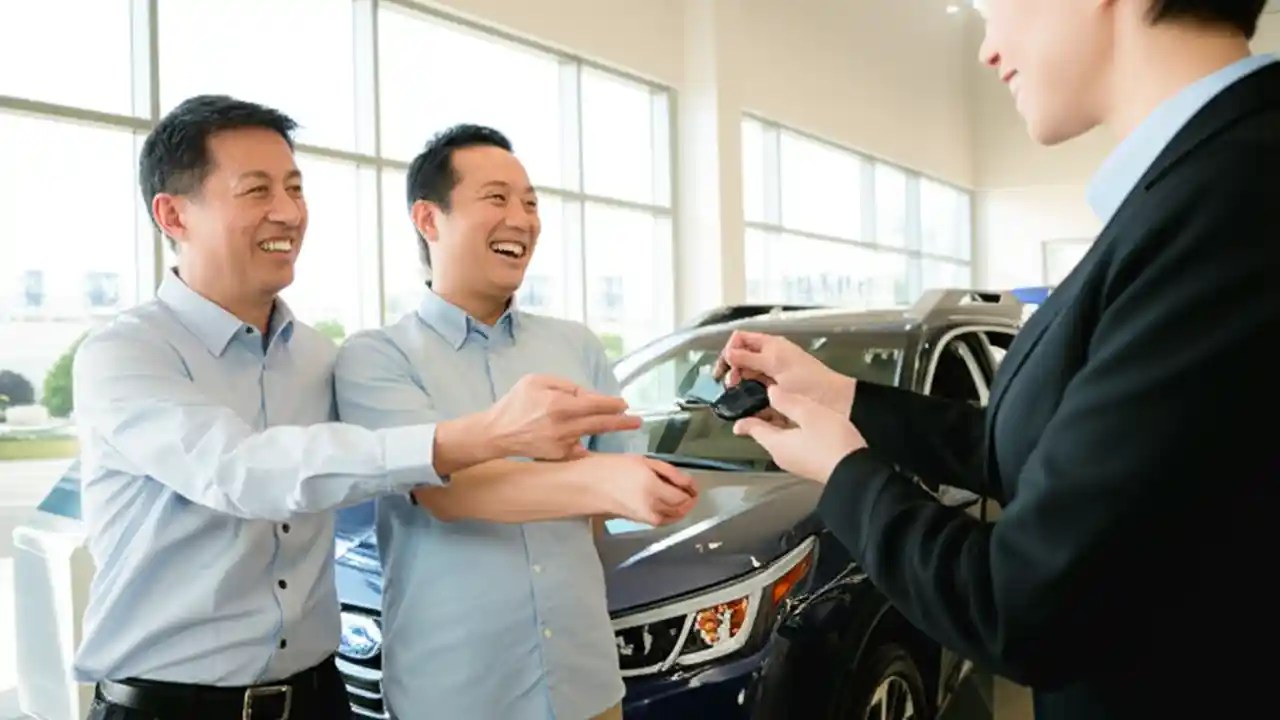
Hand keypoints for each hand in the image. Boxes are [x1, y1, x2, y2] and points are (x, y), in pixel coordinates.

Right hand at [486, 375, 641, 460]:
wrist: (497, 433)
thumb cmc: (516, 402)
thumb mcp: (537, 380)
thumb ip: (565, 385)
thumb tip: (588, 395)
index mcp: (559, 404)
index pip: (595, 404)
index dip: (612, 404)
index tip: (623, 404)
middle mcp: (564, 426)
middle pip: (600, 424)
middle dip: (621, 422)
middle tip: (637, 421)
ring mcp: (562, 444)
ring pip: (590, 436)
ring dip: (605, 431)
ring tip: (622, 425)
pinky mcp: (558, 455)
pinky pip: (579, 450)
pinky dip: (587, 445)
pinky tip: (594, 443)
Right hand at [582, 454, 697, 525]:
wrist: (585, 487)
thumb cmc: (610, 467)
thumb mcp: (641, 461)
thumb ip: (667, 471)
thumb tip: (687, 482)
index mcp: (652, 488)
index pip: (682, 497)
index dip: (692, 491)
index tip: (694, 484)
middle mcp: (652, 507)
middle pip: (681, 509)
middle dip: (689, 500)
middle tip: (690, 489)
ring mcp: (645, 517)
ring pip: (673, 517)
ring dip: (681, 508)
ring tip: (680, 495)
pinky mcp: (639, 522)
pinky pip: (662, 520)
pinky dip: (670, 514)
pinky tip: (667, 504)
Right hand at [712, 331, 855, 417]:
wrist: (832, 401)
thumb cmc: (809, 380)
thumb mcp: (776, 365)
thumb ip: (751, 358)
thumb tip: (729, 353)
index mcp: (770, 345)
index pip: (740, 339)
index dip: (729, 349)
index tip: (725, 365)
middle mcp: (769, 357)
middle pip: (741, 357)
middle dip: (731, 368)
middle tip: (728, 383)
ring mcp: (772, 375)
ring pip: (746, 375)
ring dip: (738, 382)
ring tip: (735, 392)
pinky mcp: (774, 391)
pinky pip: (755, 390)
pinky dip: (747, 394)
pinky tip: (745, 401)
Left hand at [733, 386, 866, 482]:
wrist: (856, 472)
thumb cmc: (830, 440)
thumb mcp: (808, 413)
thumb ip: (787, 401)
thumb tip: (770, 392)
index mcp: (776, 443)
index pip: (753, 429)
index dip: (744, 420)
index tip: (736, 415)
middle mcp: (782, 456)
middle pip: (767, 435)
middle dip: (765, 419)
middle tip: (766, 401)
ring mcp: (796, 464)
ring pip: (782, 440)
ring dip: (781, 426)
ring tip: (787, 409)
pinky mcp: (811, 467)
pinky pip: (795, 447)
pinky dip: (794, 434)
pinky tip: (806, 426)